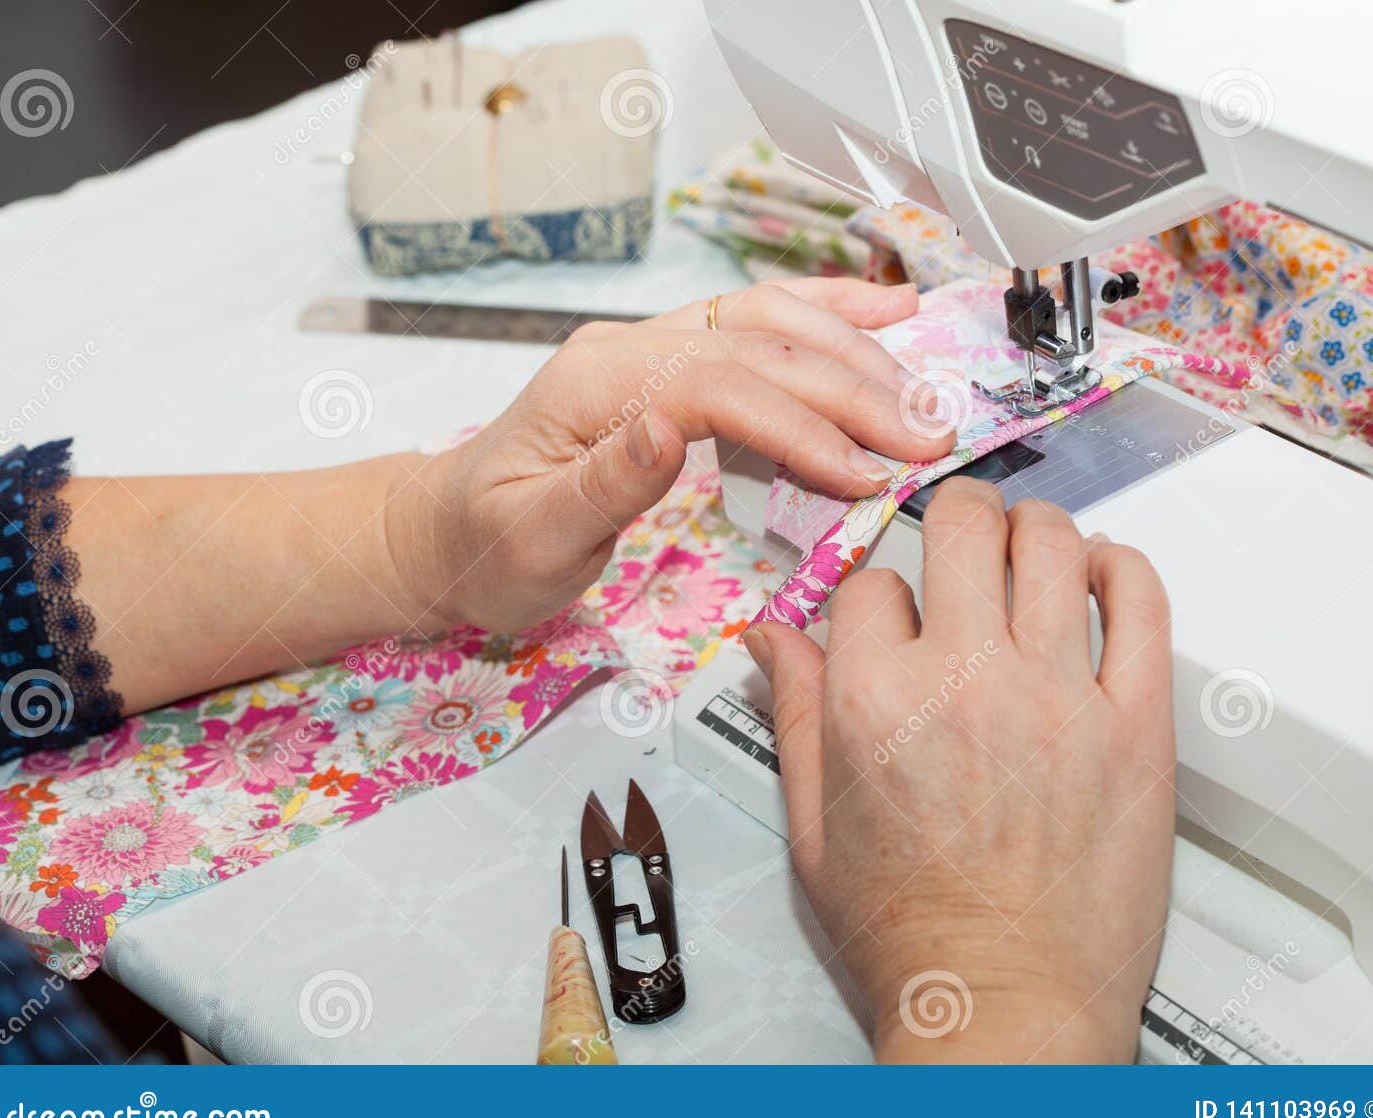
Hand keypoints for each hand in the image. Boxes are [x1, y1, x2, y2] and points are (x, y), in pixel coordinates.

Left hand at [390, 278, 953, 633]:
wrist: (445, 530)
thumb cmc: (485, 546)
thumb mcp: (531, 540)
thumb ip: (601, 486)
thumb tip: (666, 432)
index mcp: (595, 384)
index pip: (720, 386)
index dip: (802, 426)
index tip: (866, 472)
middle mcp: (627, 349)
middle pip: (760, 343)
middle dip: (853, 384)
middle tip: (927, 430)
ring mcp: (650, 347)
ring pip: (768, 318)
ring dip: (853, 346)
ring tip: (924, 380)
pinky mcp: (670, 362)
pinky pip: (756, 323)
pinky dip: (824, 315)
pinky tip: (879, 315)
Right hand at [744, 478, 1175, 1062]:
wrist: (1004, 1008)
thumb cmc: (912, 936)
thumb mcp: (813, 829)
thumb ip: (793, 716)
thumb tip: (771, 635)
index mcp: (872, 701)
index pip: (871, 582)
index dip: (878, 593)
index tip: (895, 616)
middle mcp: (963, 680)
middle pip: (963, 525)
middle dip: (955, 516)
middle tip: (963, 532)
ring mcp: (1058, 697)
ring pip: (1054, 543)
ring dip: (1036, 530)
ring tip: (1031, 550)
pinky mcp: (1136, 725)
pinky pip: (1143, 604)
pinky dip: (1124, 569)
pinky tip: (1104, 574)